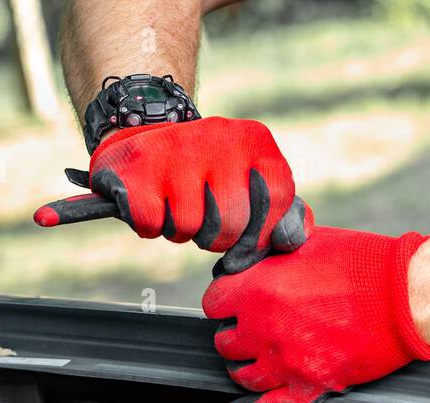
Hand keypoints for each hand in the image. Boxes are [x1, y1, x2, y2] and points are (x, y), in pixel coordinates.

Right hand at [88, 117, 309, 271]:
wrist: (139, 136)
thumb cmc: (203, 172)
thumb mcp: (248, 179)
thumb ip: (280, 211)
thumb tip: (289, 240)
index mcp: (254, 139)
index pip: (278, 198)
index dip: (262, 230)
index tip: (244, 233)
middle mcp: (219, 135)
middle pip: (232, 223)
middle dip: (216, 236)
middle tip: (202, 215)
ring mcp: (176, 148)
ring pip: (189, 227)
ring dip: (180, 230)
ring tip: (174, 204)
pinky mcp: (139, 166)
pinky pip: (152, 225)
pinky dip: (149, 226)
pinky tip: (151, 201)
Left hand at [203, 226, 429, 402]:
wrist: (405, 296)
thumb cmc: (365, 264)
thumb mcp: (308, 243)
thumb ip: (272, 255)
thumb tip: (254, 260)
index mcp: (259, 289)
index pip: (214, 303)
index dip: (225, 300)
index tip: (234, 301)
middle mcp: (265, 328)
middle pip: (225, 341)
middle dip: (235, 333)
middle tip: (249, 328)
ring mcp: (286, 362)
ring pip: (242, 375)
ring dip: (245, 366)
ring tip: (255, 358)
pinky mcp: (310, 385)